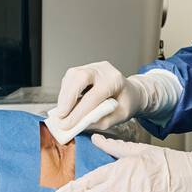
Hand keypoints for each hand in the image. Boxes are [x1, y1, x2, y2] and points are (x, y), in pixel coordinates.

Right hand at [46, 61, 166, 140]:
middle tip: (60, 116)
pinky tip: (66, 104)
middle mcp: (104, 70)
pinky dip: (65, 92)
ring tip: (62, 113)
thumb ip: (102, 121)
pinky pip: (70, 78)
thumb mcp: (121, 117)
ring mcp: (93, 66)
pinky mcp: (84, 68)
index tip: (67, 125)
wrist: (130, 91)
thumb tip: (80, 125)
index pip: (94, 96)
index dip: (78, 112)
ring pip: (72, 76)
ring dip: (64, 95)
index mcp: (115, 81)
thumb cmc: (126, 103)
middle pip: (80, 77)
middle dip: (67, 98)